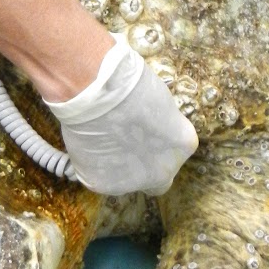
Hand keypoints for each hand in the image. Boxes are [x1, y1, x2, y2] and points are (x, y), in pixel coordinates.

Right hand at [44, 33, 198, 195]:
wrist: (95, 92)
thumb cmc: (128, 84)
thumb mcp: (159, 103)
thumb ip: (160, 125)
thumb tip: (148, 127)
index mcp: (183, 145)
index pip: (175, 153)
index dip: (157, 144)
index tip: (143, 132)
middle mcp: (163, 171)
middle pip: (157, 180)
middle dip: (144, 168)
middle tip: (124, 147)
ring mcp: (132, 182)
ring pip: (123, 179)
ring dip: (114, 165)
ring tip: (98, 138)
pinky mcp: (101, 184)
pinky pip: (96, 175)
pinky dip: (90, 162)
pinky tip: (85, 141)